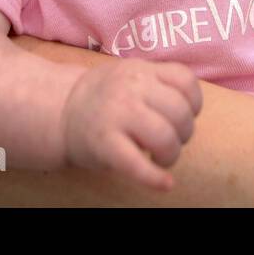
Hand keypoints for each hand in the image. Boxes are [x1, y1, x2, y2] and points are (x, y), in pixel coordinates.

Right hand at [61, 58, 202, 191]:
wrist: (59, 111)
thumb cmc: (103, 97)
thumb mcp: (130, 74)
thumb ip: (158, 81)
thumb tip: (191, 104)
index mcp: (140, 70)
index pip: (185, 80)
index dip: (193, 102)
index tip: (185, 114)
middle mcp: (130, 88)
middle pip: (180, 112)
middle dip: (184, 133)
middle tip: (169, 141)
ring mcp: (116, 115)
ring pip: (165, 137)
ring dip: (171, 154)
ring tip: (159, 158)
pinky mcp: (104, 144)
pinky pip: (137, 164)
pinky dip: (155, 178)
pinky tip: (164, 184)